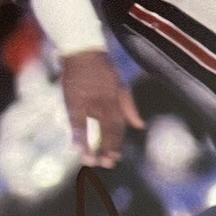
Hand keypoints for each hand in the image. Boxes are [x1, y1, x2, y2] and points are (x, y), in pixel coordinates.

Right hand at [59, 50, 143, 167]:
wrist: (84, 51)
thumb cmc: (103, 69)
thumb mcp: (121, 86)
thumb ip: (129, 108)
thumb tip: (140, 126)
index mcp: (118, 99)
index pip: (120, 125)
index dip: (118, 143)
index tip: (115, 158)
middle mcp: (107, 102)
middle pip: (110, 129)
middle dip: (108, 148)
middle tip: (107, 164)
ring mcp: (91, 101)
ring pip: (95, 127)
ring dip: (93, 146)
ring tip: (91, 162)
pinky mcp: (74, 99)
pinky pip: (77, 121)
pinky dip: (78, 135)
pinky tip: (78, 148)